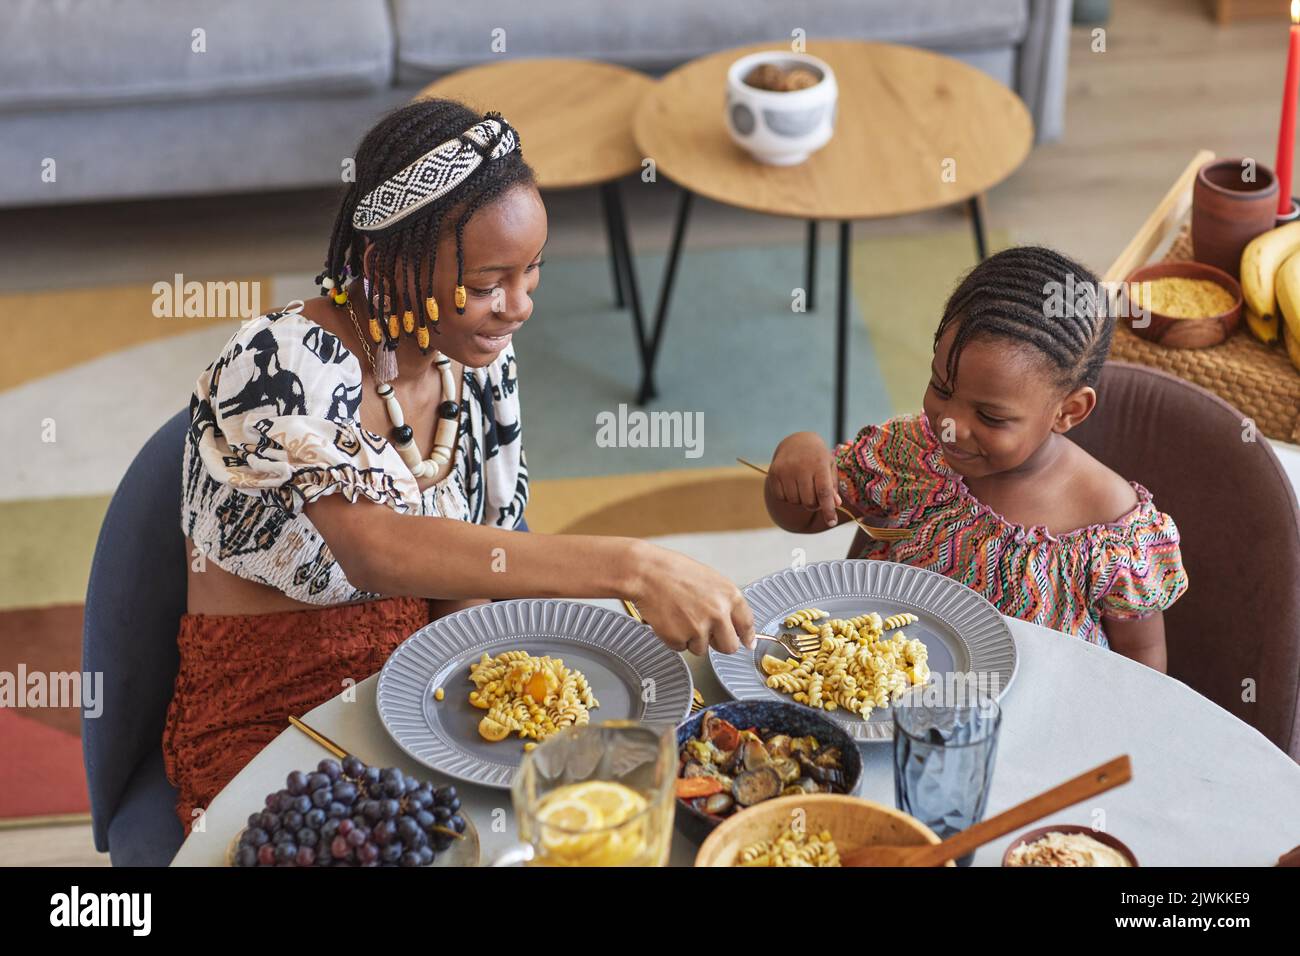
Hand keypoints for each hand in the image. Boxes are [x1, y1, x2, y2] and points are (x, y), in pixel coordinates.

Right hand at [627, 542, 754, 655]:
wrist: (647, 573)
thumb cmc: (675, 572)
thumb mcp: (710, 580)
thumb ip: (726, 603)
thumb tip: (735, 624)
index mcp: (730, 596)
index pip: (747, 625)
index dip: (747, 637)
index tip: (747, 643)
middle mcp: (718, 614)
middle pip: (729, 647)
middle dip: (718, 643)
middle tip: (704, 630)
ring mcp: (699, 628)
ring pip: (702, 649)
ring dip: (691, 638)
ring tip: (679, 615)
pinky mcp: (679, 638)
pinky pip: (680, 647)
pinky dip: (674, 638)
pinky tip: (669, 619)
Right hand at [768, 431, 841, 526]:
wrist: (796, 441)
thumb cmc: (817, 458)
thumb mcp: (829, 467)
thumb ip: (832, 486)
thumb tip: (835, 505)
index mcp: (819, 464)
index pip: (824, 492)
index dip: (828, 509)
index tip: (831, 522)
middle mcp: (801, 466)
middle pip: (809, 501)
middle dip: (815, 505)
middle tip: (816, 497)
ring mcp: (785, 470)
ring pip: (795, 501)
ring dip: (801, 500)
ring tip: (804, 487)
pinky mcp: (774, 473)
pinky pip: (782, 497)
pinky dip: (789, 497)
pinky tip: (792, 485)